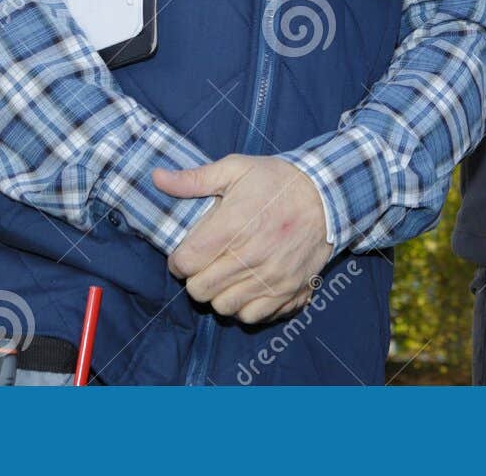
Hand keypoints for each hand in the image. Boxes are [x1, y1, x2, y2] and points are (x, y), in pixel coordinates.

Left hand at [153, 154, 333, 324]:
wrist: (328, 196)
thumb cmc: (278, 181)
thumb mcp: (236, 168)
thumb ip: (195, 179)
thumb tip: (157, 178)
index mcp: (232, 226)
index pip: (185, 262)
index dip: (178, 259)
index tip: (186, 252)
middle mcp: (250, 256)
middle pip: (199, 290)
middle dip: (195, 277)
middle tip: (206, 263)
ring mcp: (270, 277)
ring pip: (222, 306)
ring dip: (218, 293)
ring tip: (225, 274)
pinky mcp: (288, 291)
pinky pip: (250, 316)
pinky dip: (242, 306)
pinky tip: (245, 286)